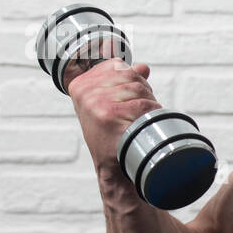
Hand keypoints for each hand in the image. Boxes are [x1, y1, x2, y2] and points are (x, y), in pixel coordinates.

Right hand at [65, 58, 160, 178]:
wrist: (114, 167)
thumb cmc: (112, 136)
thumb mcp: (110, 104)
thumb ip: (122, 82)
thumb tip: (143, 66)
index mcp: (80, 85)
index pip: (118, 65)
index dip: (132, 80)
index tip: (126, 100)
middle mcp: (84, 91)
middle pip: (131, 75)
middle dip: (143, 92)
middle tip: (135, 113)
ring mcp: (95, 102)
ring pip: (140, 88)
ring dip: (148, 104)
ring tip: (137, 120)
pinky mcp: (109, 114)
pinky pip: (143, 104)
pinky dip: (151, 114)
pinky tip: (141, 126)